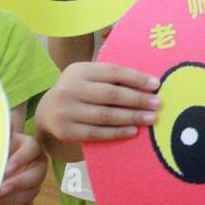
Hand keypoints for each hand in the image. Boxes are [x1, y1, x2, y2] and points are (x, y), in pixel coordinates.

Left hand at [0, 131, 47, 204]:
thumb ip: (0, 130)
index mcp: (29, 145)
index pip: (32, 149)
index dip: (21, 158)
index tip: (6, 168)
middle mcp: (36, 163)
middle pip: (37, 173)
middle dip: (19, 182)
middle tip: (1, 188)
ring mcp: (34, 181)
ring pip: (33, 191)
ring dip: (16, 198)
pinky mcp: (27, 196)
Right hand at [38, 62, 159, 142]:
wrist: (47, 111)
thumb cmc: (78, 91)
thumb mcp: (88, 77)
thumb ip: (111, 78)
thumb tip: (148, 84)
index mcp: (79, 70)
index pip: (112, 72)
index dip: (136, 78)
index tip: (156, 84)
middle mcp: (70, 89)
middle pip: (111, 94)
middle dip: (138, 99)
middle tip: (158, 104)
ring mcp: (66, 111)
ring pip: (105, 115)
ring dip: (132, 117)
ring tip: (150, 118)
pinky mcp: (66, 131)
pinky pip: (97, 133)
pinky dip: (117, 133)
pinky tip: (133, 131)